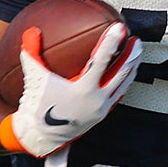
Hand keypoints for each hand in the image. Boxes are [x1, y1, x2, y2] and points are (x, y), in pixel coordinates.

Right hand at [2, 24, 141, 157]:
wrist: (40, 136)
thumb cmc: (37, 106)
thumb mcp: (34, 78)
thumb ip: (31, 53)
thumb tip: (30, 31)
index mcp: (83, 90)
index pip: (101, 61)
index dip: (111, 43)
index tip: (119, 29)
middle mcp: (97, 100)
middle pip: (121, 73)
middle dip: (131, 55)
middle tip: (136, 40)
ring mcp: (101, 108)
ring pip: (123, 84)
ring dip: (131, 68)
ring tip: (137, 53)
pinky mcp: (102, 114)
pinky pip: (118, 95)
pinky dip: (124, 82)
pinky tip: (127, 73)